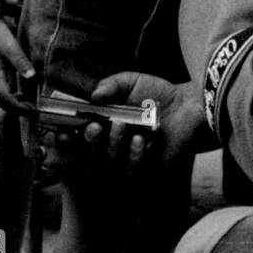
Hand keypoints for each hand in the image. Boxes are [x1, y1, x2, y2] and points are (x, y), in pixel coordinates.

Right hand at [0, 18, 35, 113]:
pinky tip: (19, 92)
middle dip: (16, 109)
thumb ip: (21, 62)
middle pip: (1, 102)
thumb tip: (32, 77)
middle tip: (32, 110)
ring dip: (12, 103)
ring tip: (28, 103)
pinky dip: (9, 96)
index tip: (32, 109)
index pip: (6, 98)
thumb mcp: (11, 47)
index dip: (19, 107)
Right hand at [69, 71, 213, 167]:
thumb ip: (111, 85)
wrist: (189, 105)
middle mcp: (112, 145)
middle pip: (90, 153)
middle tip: (95, 127)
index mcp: (104, 126)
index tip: (62, 131)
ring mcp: (129, 159)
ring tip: (120, 126)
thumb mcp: (132, 82)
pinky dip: (134, 156)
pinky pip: (135, 171)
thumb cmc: (158, 93)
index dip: (67, 138)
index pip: (78, 137)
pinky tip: (139, 140)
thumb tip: (93, 97)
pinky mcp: (148, 170)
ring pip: (111, 163)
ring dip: (112, 146)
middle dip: (89, 142)